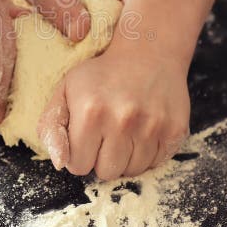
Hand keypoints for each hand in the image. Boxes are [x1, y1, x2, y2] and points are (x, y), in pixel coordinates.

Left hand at [37, 46, 190, 180]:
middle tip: (106, 133)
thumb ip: (52, 126)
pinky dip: (148, 153)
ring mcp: (152, 126)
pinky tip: (143, 130)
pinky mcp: (175, 130)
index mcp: (90, 112)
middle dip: (102, 158)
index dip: (79, 153)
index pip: (78, 166)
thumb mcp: (65, 90)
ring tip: (125, 130)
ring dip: (126, 157)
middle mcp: (122, 120)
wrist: (148, 54)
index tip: (85, 137)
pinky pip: (156, 164)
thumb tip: (60, 162)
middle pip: (106, 173)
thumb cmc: (101, 75)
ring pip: (132, 172)